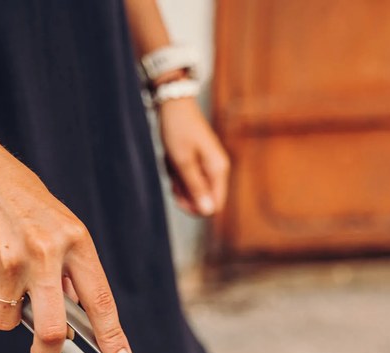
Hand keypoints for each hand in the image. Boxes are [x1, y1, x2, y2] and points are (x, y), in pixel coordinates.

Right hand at [0, 143, 132, 352]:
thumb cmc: (21, 199)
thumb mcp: (60, 226)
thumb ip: (70, 271)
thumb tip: (75, 319)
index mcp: (75, 241)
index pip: (100, 300)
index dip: (112, 336)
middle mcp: (46, 252)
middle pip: (52, 328)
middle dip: (48, 351)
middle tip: (45, 352)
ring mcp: (10, 259)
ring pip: (7, 320)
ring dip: (5, 311)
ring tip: (3, 275)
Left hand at [158, 97, 229, 216]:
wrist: (173, 103)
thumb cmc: (178, 129)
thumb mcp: (183, 161)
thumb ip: (196, 188)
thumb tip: (208, 212)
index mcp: (218, 170)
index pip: (215, 205)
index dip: (196, 207)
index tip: (178, 196)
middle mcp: (217, 169)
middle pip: (203, 199)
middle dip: (184, 193)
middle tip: (171, 177)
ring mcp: (207, 165)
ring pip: (192, 188)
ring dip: (177, 181)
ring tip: (171, 163)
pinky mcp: (198, 161)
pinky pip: (186, 177)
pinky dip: (175, 173)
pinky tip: (170, 160)